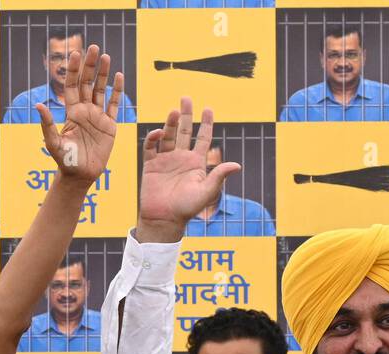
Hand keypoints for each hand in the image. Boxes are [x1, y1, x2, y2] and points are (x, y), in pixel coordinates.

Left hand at [37, 45, 122, 187]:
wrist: (81, 175)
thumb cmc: (65, 161)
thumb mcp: (54, 143)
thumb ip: (47, 124)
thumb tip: (38, 105)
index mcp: (71, 113)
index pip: (72, 86)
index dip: (74, 70)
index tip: (77, 54)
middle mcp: (84, 111)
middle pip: (87, 83)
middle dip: (90, 66)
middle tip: (94, 48)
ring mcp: (97, 117)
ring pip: (101, 90)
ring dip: (103, 74)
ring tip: (106, 56)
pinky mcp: (109, 126)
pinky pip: (113, 105)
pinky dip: (116, 91)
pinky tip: (118, 77)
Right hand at [137, 98, 240, 242]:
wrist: (164, 219)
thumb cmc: (187, 209)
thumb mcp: (206, 192)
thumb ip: (219, 176)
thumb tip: (237, 165)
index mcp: (196, 163)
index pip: (203, 138)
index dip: (206, 123)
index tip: (208, 108)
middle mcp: (181, 158)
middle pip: (185, 131)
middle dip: (187, 115)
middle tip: (186, 98)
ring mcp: (166, 160)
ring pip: (169, 135)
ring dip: (171, 123)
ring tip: (175, 111)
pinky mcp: (151, 165)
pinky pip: (151, 147)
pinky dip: (154, 138)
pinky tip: (159, 132)